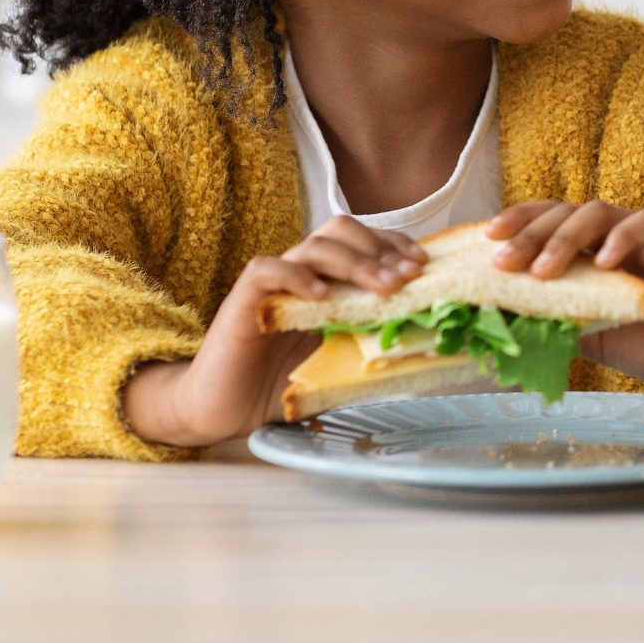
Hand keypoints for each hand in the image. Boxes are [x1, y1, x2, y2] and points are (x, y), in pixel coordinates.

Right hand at [123, 216, 425, 447]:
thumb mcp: (338, 364)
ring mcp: (272, 285)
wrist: (220, 410)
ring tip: (383, 287)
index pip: (363, 241)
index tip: (422, 264)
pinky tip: (322, 295)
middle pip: (340, 232)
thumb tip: (422, 347)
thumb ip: (369, 346)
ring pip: (312, 246)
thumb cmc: (278, 387)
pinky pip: (267, 270)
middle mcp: (299, 275)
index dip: (394, 245)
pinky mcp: (243, 301)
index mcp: (325, 283)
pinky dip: (296, 276)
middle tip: (408, 276)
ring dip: (354, 262)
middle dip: (380, 248)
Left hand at [484, 201, 643, 401]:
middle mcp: (611, 235)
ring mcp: (643, 236)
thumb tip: (497, 316)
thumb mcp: (587, 335)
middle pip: (564, 212)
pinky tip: (604, 261)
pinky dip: (622, 237)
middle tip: (505, 261)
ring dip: (566, 237)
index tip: (487, 241)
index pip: (547, 220)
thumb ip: (554, 318)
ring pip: (598, 212)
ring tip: (546, 269)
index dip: (517, 222)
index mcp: (587, 250)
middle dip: (531, 233)